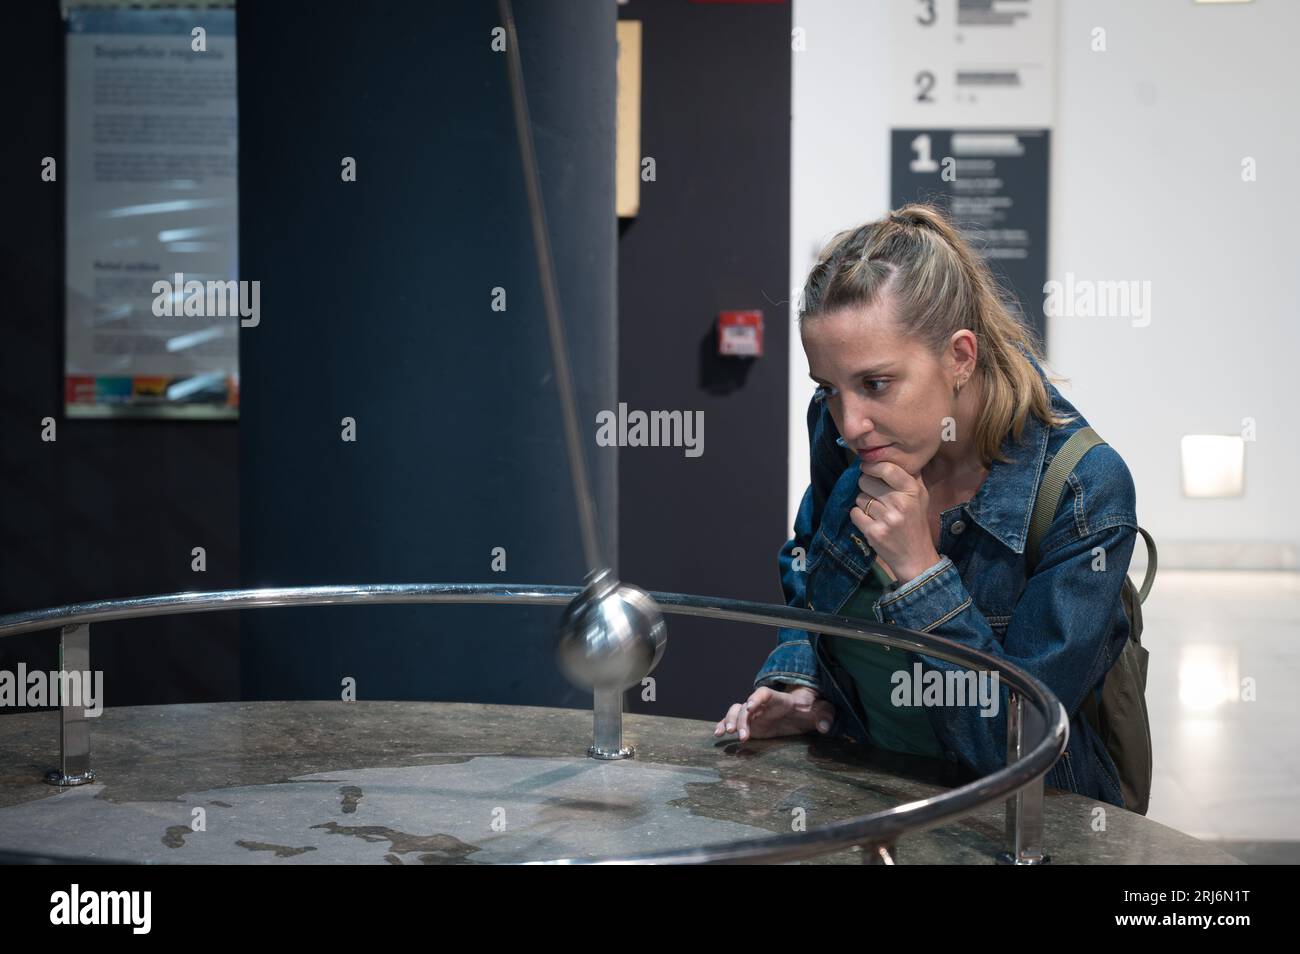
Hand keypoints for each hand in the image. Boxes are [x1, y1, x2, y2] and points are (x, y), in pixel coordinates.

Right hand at [714, 686, 834, 741]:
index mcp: (780, 700)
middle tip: (741, 735)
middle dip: (741, 718)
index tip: (749, 707)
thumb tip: (825, 727)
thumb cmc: (812, 709)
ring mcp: (755, 714)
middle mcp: (763, 705)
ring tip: (728, 735)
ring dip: (730, 721)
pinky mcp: (750, 724)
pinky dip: (723, 725)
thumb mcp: (823, 710)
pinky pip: (734, 722)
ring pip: (736, 711)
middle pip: (746, 705)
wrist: (803, 710)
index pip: (765, 694)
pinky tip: (718, 734)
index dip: (756, 698)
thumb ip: (825, 716)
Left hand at [852, 461, 940, 582]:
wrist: (916, 556)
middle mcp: (901, 503)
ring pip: (859, 497)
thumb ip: (908, 475)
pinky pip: (855, 513)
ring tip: (876, 511)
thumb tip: (888, 455)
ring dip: (863, 502)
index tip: (867, 468)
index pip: (887, 468)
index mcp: (913, 491)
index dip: (871, 466)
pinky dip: (858, 516)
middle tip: (875, 495)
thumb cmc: (916, 522)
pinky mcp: (874, 532)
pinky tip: (870, 521)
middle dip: (866, 485)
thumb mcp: (920, 496)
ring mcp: (887, 519)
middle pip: (866, 481)